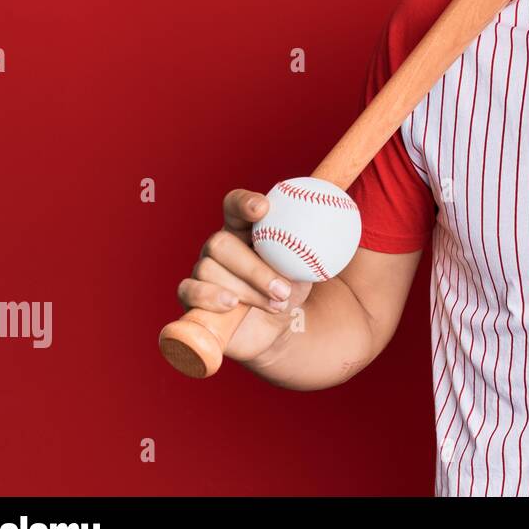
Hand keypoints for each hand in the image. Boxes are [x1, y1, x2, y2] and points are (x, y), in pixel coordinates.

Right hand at [175, 188, 312, 361]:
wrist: (280, 327)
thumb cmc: (293, 286)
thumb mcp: (310, 265)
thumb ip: (317, 246)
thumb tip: (339, 229)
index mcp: (244, 228)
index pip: (235, 205)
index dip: (244, 202)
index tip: (263, 208)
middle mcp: (219, 246)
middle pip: (220, 242)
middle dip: (253, 267)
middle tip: (282, 288)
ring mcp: (203, 270)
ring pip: (209, 270)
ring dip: (247, 290)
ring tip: (277, 304)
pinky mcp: (193, 297)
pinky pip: (189, 291)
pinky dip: (210, 297)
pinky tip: (233, 305)